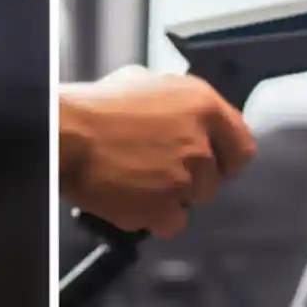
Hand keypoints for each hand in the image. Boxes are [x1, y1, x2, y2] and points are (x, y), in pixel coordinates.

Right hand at [60, 65, 256, 237]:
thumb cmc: (94, 109)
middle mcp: (201, 143)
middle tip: (158, 172)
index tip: (213, 166)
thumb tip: (183, 113)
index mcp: (202, 105)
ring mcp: (184, 179)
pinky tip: (132, 200)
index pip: (241, 147)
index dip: (225, 160)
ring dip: (171, 199)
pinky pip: (172, 224)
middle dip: (190, 181)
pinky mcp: (163, 209)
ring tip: (138, 184)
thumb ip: (176, 103)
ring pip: (192, 203)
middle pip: (214, 181)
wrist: (65, 137)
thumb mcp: (145, 83)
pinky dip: (154, 218)